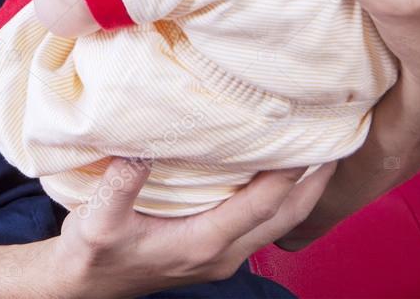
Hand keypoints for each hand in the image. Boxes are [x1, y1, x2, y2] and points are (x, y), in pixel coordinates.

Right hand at [48, 156, 336, 298]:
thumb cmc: (94, 254)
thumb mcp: (98, 222)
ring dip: (302, 190)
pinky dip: (280, 198)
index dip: (289, 171)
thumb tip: (141, 147)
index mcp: (204, 242)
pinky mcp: (215, 250)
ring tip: (316, 151)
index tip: (306, 136)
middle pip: (286, 217)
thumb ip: (121, 186)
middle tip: (335, 140)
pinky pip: (263, 223)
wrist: (85, 287)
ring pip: (279, 223)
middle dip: (314, 182)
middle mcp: (223, 253)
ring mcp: (223, 255)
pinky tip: (276, 172)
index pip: (263, 205)